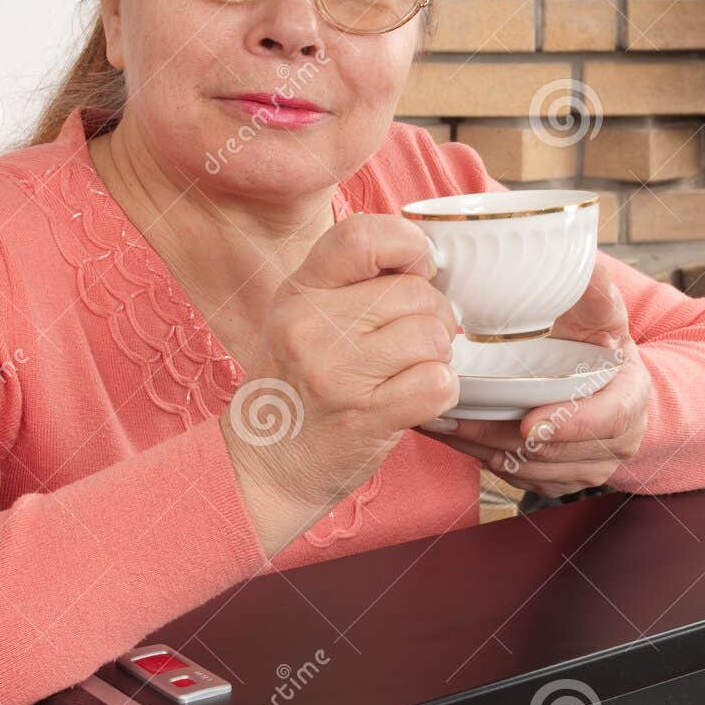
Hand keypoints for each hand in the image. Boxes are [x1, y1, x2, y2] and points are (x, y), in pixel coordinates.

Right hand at [220, 213, 460, 555]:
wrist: (263, 466)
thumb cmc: (292, 387)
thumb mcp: (297, 318)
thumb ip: (347, 283)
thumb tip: (422, 259)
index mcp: (299, 292)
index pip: (362, 237)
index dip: (409, 245)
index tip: (418, 269)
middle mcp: (313, 325)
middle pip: (416, 292)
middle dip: (435, 315)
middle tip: (417, 341)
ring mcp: (338, 372)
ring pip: (433, 336)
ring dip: (438, 356)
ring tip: (412, 370)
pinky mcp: (366, 416)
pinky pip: (439, 383)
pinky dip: (441, 392)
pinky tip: (416, 399)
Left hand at [418, 262, 651, 499]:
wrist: (601, 374)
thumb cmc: (597, 339)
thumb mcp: (603, 310)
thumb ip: (596, 290)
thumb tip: (582, 265)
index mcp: (631, 396)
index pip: (610, 418)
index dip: (571, 424)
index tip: (530, 422)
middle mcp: (615, 441)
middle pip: (558, 451)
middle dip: (503, 436)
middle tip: (456, 416)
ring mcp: (588, 465)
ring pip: (532, 469)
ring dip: (483, 449)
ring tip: (441, 422)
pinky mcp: (560, 479)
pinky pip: (518, 478)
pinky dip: (482, 458)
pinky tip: (452, 434)